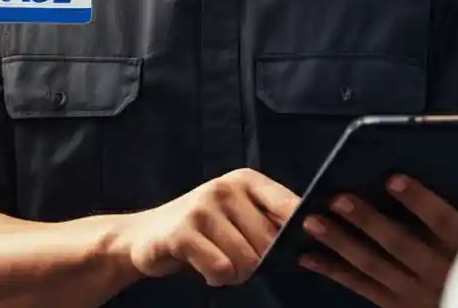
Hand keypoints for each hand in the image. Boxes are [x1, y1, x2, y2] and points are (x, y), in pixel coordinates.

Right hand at [113, 168, 299, 287]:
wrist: (144, 235)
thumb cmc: (202, 229)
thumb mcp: (238, 214)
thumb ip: (269, 220)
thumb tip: (313, 236)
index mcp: (246, 180)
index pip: (290, 206)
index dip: (302, 232)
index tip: (300, 249)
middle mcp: (225, 187)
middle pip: (269, 242)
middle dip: (259, 263)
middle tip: (239, 262)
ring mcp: (203, 207)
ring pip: (247, 259)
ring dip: (237, 274)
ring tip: (220, 263)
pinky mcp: (183, 232)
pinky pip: (221, 269)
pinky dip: (217, 278)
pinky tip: (205, 269)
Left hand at [298, 174, 457, 306]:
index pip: (444, 222)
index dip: (419, 201)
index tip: (393, 177)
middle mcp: (440, 272)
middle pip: (401, 244)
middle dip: (368, 221)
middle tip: (337, 197)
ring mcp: (416, 293)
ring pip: (375, 266)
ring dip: (341, 243)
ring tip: (312, 221)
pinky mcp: (398, 307)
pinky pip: (362, 288)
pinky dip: (333, 271)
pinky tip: (307, 255)